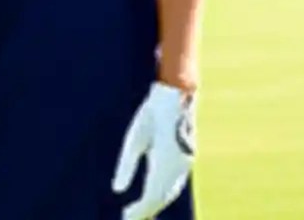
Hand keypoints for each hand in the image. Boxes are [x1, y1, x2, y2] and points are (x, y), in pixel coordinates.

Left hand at [112, 82, 195, 219]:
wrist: (177, 96)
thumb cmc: (151, 114)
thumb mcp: (134, 138)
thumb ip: (126, 165)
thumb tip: (117, 190)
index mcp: (164, 165)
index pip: (151, 197)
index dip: (138, 211)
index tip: (125, 217)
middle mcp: (178, 169)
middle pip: (162, 198)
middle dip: (146, 210)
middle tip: (129, 217)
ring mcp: (185, 164)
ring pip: (170, 192)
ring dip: (156, 203)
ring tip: (140, 211)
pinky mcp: (186, 158)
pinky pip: (176, 183)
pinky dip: (165, 194)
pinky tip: (155, 196)